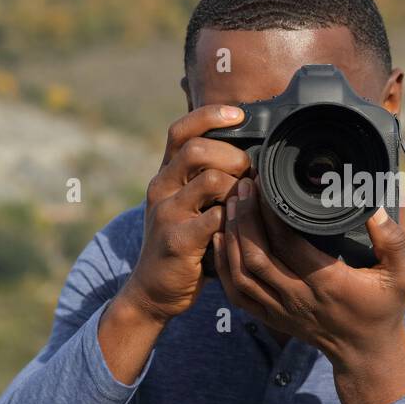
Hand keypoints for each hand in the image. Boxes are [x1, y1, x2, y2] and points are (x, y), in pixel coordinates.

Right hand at [117, 104, 251, 323]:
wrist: (154, 289)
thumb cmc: (183, 244)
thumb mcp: (188, 206)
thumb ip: (206, 181)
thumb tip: (250, 155)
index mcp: (165, 175)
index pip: (181, 130)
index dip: (209, 115)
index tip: (239, 114)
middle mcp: (161, 188)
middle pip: (197, 148)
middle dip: (233, 154)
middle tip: (250, 171)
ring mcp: (167, 213)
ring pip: (211, 179)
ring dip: (239, 185)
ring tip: (247, 200)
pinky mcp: (179, 240)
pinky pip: (216, 217)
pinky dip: (236, 216)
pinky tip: (242, 224)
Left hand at [213, 178, 404, 403]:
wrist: (366, 352)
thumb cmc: (383, 309)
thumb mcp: (402, 276)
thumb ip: (393, 242)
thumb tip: (375, 210)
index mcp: (328, 283)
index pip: (288, 243)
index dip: (271, 212)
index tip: (267, 185)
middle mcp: (298, 297)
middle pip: (257, 255)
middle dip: (245, 218)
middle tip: (244, 186)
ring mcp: (281, 310)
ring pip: (241, 273)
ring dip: (231, 237)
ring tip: (232, 204)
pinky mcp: (271, 317)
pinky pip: (237, 293)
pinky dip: (224, 266)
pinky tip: (221, 240)